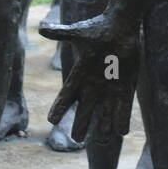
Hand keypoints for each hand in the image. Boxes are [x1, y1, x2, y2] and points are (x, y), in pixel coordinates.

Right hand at [38, 12, 139, 142]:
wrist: (120, 28)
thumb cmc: (98, 30)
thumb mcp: (78, 32)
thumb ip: (61, 33)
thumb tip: (42, 28)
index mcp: (79, 76)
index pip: (66, 96)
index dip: (59, 107)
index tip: (52, 120)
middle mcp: (93, 87)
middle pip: (84, 111)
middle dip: (81, 124)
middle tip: (76, 138)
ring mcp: (109, 90)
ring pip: (104, 115)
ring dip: (103, 127)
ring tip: (102, 140)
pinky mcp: (125, 89)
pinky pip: (123, 108)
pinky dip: (122, 119)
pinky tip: (121, 131)